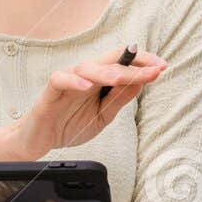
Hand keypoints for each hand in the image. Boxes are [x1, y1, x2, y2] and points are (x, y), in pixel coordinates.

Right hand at [0, 44, 167, 160]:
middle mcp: (85, 76)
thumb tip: (142, 81)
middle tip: (154, 68)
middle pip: (110, 61)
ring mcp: (67, 81)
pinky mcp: (49, 92)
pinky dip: (73, 81)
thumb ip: (120, 98)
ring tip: (123, 77)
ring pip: (87, 67)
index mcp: (99, 80)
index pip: (122, 63)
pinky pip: (60, 80)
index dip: (142, 62)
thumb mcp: (103, 115)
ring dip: (108, 71)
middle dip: (134, 63)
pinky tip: (86, 85)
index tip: (162, 66)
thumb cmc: (69, 124)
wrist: (38, 140)